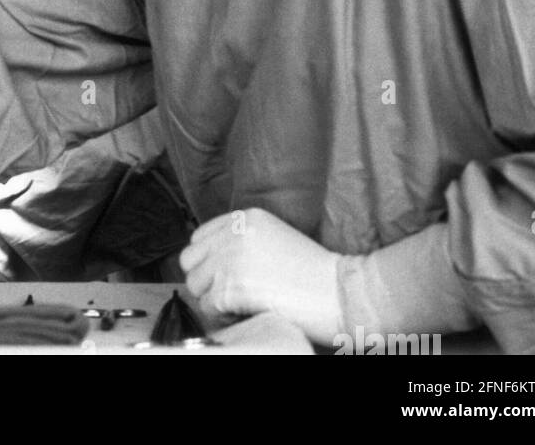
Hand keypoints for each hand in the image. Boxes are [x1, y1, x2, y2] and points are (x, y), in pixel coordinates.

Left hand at [179, 207, 339, 344]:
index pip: (199, 238)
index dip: (207, 261)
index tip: (220, 276)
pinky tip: (245, 314)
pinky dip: (221, 316)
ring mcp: (231, 260)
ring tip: (238, 305)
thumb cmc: (315, 272)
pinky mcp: (234, 288)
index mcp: (243, 218)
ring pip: (196, 284)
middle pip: (191, 260)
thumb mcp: (274, 238)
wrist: (343, 292)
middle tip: (226, 295)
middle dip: (204, 280)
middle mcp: (233, 234)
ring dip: (212, 299)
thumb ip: (242, 240)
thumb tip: (211, 261)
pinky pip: (208, 306)